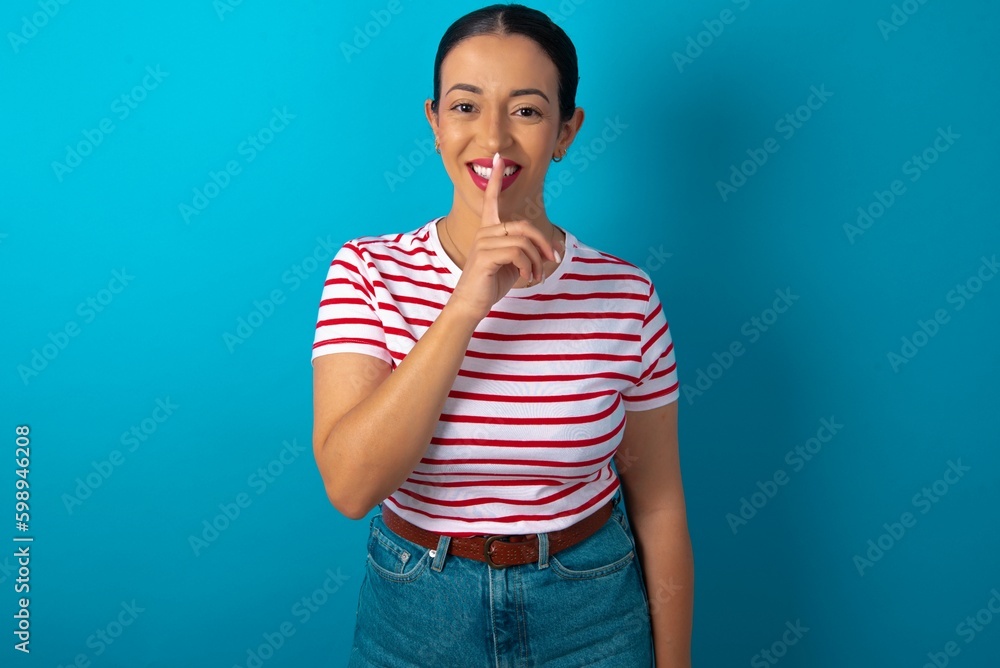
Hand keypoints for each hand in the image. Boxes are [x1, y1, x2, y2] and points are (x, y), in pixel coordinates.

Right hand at [447, 152, 560, 321]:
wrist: (472, 304)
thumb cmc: (491, 283)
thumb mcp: (515, 265)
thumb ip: (529, 252)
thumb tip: (553, 248)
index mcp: (489, 230)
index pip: (491, 199)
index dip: (495, 178)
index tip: (498, 158)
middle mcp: (485, 232)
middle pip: (524, 226)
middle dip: (543, 242)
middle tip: (551, 259)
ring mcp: (483, 243)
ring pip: (524, 241)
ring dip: (536, 260)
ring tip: (536, 275)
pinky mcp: (485, 256)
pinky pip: (518, 253)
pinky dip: (528, 266)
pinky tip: (525, 277)